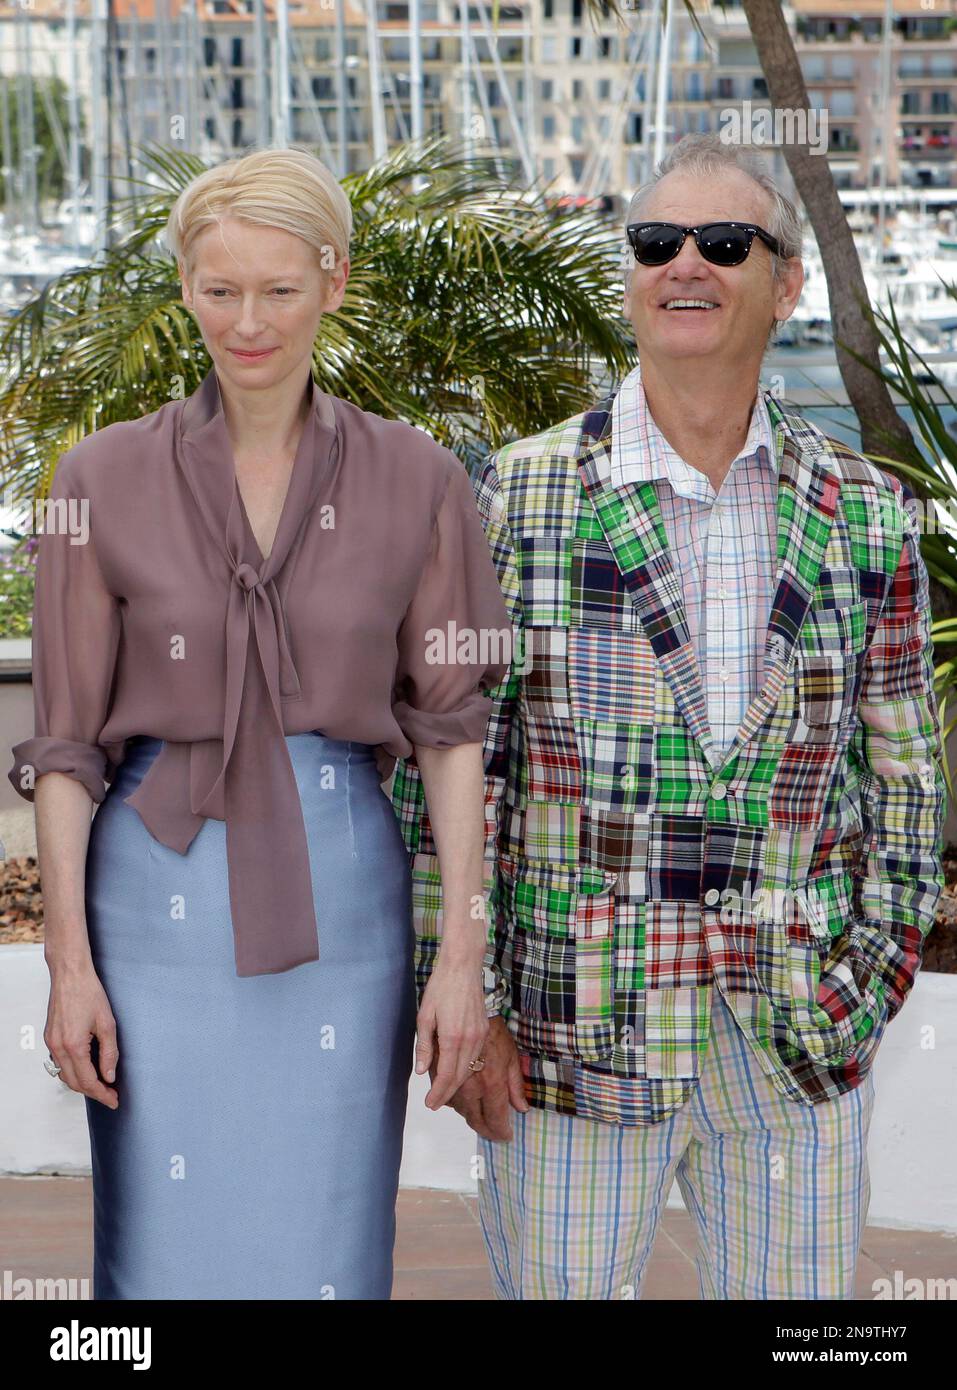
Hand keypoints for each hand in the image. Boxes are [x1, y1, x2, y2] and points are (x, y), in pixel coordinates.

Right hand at [45, 960, 118, 1108]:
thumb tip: (110, 1075)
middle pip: (74, 1083)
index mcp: (74, 1046)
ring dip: (82, 1084)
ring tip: (101, 1084)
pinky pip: (59, 1063)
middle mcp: (58, 1048)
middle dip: (93, 1093)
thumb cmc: (89, 993)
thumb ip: (109, 1053)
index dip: (103, 1094)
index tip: (114, 1100)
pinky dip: (73, 1071)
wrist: (70, 974)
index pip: (89, 1081)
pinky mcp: (50, 1037)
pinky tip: (86, 1069)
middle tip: (111, 1095)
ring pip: (64, 1075)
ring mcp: (51, 1043)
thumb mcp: (107, 1023)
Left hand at [415, 956, 488, 1110]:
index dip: (438, 1093)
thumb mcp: (424, 1015)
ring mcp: (479, 1036)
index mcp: (452, 1037)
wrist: (463, 967)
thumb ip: (424, 1045)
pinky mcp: (483, 1031)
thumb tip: (420, 1070)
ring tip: (444, 1092)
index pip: (446, 1075)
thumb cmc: (440, 987)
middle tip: (435, 1103)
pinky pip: (475, 1057)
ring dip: (457, 1084)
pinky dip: (466, 1069)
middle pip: (460, 1076)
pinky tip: (456, 1072)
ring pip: (469, 1069)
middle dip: (447, 1093)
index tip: (429, 1104)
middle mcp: (470, 1040)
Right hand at [433, 1016, 527, 1140]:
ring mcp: (455, 1081)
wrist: (469, 1013)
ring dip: (470, 1116)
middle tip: (493, 1132)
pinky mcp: (442, 1076)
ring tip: (481, 1116)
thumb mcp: (512, 1057)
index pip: (495, 1119)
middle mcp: (472, 1087)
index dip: (500, 1132)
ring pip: (460, 1110)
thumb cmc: (495, 1032)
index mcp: (492, 1083)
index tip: (505, 1137)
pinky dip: (457, 1103)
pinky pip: (448, 1097)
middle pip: (475, 1120)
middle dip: (484, 1130)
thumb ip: (516, 1086)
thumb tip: (521, 1108)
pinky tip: (466, 1101)